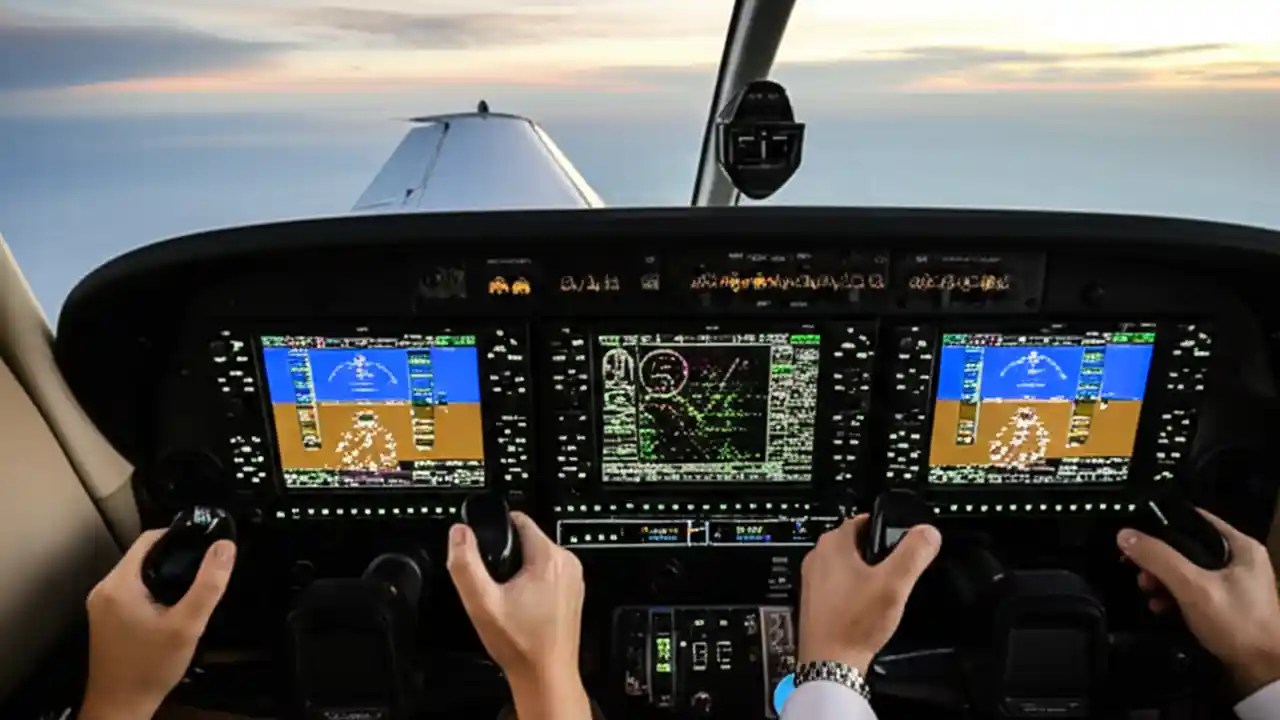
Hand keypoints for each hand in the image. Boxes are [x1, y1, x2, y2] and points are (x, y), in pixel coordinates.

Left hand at [80, 530, 235, 719]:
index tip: (204, 540)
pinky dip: (152, 591)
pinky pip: (131, 592)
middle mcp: (104, 590)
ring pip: (138, 575)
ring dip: (163, 575)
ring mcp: (101, 606)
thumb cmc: (150, 667)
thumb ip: (208, 584)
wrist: (120, 707)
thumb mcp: (188, 625)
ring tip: (193, 585)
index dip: (177, 534)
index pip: (148, 539)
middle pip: (143, 556)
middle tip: (204, 566)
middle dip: (174, 557)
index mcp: (119, 584)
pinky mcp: (105, 620)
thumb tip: (225, 547)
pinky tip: (172, 606)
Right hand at [446, 512, 588, 719]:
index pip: (520, 520)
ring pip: (537, 557)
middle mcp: (568, 563)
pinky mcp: (573, 592)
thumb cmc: (521, 645)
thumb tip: (459, 533)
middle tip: (494, 582)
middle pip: (528, 539)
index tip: (484, 547)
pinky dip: (533, 582)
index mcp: (549, 558)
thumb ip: (466, 564)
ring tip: (506, 596)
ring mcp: (574, 579)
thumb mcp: (482, 603)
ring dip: (520, 569)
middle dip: (507, 554)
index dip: (497, 529)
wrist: (546, 676)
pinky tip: (522, 605)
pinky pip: (548, 574)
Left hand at [798, 515, 940, 673]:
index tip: (902, 541)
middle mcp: (817, 557)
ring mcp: (812, 579)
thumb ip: (914, 554)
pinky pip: (838, 584)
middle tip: (897, 569)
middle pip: (855, 542)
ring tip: (885, 589)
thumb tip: (928, 532)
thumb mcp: (894, 583)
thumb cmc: (856, 622)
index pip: (863, 519)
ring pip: (846, 564)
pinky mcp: (814, 599)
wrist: (829, 663)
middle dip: (877, 552)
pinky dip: (854, 589)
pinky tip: (866, 606)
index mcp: (832, 544)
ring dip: (865, 572)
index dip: (886, 528)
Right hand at [1118, 509, 1279, 696]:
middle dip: (1159, 560)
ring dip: (1163, 581)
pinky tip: (1161, 607)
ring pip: (1187, 571)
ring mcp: (1234, 584)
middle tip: (1140, 572)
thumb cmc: (1236, 622)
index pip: (1194, 520)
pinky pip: (1193, 591)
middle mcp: (1239, 560)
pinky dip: (1175, 597)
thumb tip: (1124, 534)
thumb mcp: (1192, 586)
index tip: (1136, 534)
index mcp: (1240, 546)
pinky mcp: (1227, 605)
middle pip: (1187, 547)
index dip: (1163, 523)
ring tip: (1148, 593)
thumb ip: (1158, 558)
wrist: (1263, 671)